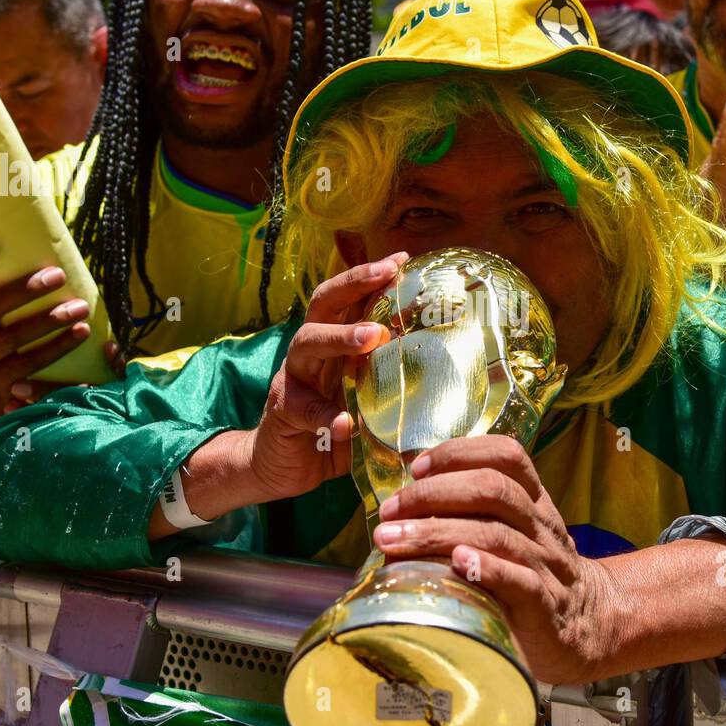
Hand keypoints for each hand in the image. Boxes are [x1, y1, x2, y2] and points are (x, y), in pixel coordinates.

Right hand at [0, 246, 90, 422]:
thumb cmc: (9, 334)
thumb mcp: (1, 314)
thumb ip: (14, 290)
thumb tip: (55, 252)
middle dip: (25, 290)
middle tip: (59, 276)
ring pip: (12, 337)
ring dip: (50, 320)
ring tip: (81, 308)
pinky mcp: (2, 382)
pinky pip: (31, 364)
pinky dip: (59, 347)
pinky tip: (82, 333)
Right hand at [245, 252, 407, 503]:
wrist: (280, 467)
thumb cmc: (332, 431)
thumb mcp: (365, 403)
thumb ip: (390, 387)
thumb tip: (445, 378)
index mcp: (332, 346)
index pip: (350, 300)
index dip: (371, 277)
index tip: (402, 259)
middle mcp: (310, 354)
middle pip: (324, 305)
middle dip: (354, 284)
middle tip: (386, 274)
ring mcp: (293, 379)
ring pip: (307, 344)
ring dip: (340, 337)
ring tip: (372, 337)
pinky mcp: (283, 412)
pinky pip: (303, 409)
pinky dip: (325, 415)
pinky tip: (345, 424)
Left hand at [372, 435, 621, 685]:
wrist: (588, 625)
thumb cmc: (531, 575)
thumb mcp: (513, 533)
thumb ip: (473, 515)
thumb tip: (402, 508)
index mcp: (533, 502)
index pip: (506, 455)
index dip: (459, 453)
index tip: (416, 468)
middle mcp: (540, 525)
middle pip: (492, 489)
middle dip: (432, 494)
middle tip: (389, 512)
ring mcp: (545, 564)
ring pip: (495, 534)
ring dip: (436, 533)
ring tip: (392, 540)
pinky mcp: (544, 605)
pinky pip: (520, 580)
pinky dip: (486, 568)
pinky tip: (456, 563)